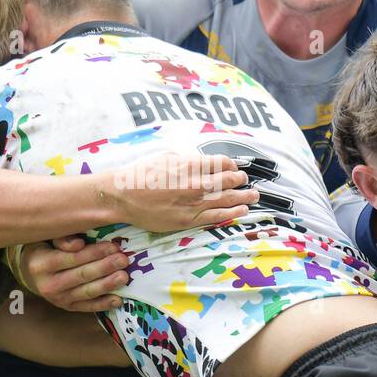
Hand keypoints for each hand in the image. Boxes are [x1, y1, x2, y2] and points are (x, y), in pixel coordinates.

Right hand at [20, 236, 128, 311]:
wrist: (29, 273)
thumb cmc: (43, 248)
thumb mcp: (46, 238)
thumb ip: (62, 238)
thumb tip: (79, 243)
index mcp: (41, 264)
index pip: (72, 258)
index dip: (94, 253)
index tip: (113, 246)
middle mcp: (48, 285)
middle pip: (82, 275)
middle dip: (105, 267)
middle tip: (123, 260)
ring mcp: (58, 299)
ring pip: (87, 292)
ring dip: (107, 285)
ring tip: (124, 277)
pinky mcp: (68, 307)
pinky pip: (88, 307)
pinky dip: (104, 304)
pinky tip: (118, 300)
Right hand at [106, 153, 257, 231]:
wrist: (122, 196)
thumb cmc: (140, 174)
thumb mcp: (165, 156)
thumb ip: (187, 160)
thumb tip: (201, 162)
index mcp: (191, 165)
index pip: (222, 163)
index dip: (231, 165)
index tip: (234, 167)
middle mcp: (196, 183)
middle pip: (229, 181)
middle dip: (241, 180)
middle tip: (247, 181)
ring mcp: (193, 203)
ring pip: (227, 200)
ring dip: (244, 197)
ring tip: (254, 196)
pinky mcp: (188, 220)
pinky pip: (216, 217)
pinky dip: (232, 213)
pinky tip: (241, 211)